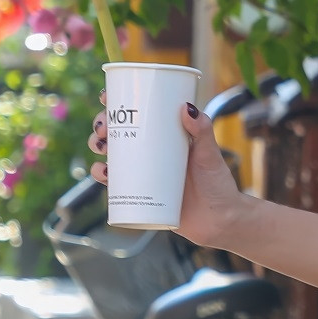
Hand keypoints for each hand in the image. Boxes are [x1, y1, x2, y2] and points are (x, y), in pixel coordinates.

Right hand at [88, 91, 249, 248]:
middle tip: (103, 128)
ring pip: (112, 155)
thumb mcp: (209, 153)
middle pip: (118, 132)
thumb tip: (186, 107)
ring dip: (98, 146)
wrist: (219, 221)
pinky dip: (103, 176)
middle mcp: (151, 153)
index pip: (138, 113)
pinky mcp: (140, 195)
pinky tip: (101, 172)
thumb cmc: (218, 184)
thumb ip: (202, 130)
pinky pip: (115, 184)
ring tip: (100, 147)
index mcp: (166, 136)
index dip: (117, 103)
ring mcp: (144, 174)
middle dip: (102, 125)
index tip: (105, 97)